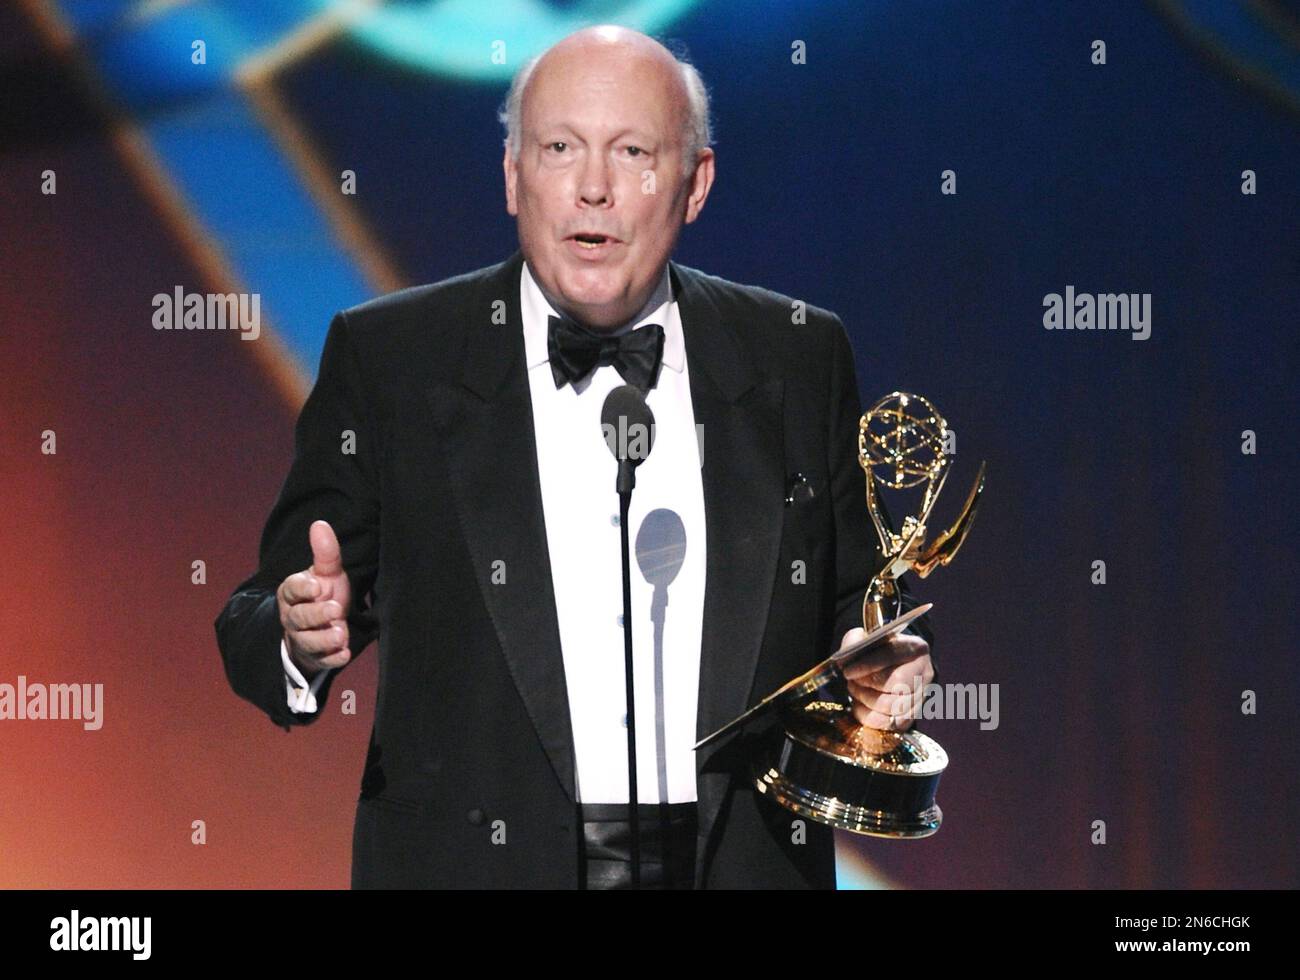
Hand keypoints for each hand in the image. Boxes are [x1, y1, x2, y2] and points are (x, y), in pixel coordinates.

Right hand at [277, 520, 353, 677]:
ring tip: (342, 633)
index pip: (291, 590)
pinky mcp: (316, 657)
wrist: (321, 625)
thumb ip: (325, 553)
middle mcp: (293, 617)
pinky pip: (322, 661)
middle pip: (299, 618)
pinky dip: (333, 658)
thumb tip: (320, 523)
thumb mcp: (326, 573)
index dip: (302, 588)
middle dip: (316, 614)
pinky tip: (344, 654)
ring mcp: (304, 639)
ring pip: (308, 642)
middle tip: (336, 609)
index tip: (317, 585)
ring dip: (325, 638)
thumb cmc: (322, 594)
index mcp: (292, 593)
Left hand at [837, 628, 932, 731]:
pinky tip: (860, 705)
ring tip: (856, 690)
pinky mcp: (912, 717)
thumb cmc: (878, 652)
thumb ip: (855, 642)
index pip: (893, 656)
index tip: (847, 671)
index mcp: (915, 648)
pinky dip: (868, 716)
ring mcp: (920, 698)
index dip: (867, 665)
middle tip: (852, 682)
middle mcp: (924, 673)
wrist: (893, 667)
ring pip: (892, 707)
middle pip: (896, 685)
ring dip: (866, 700)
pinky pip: (888, 724)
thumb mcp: (866, 637)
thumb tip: (846, 659)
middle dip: (867, 685)